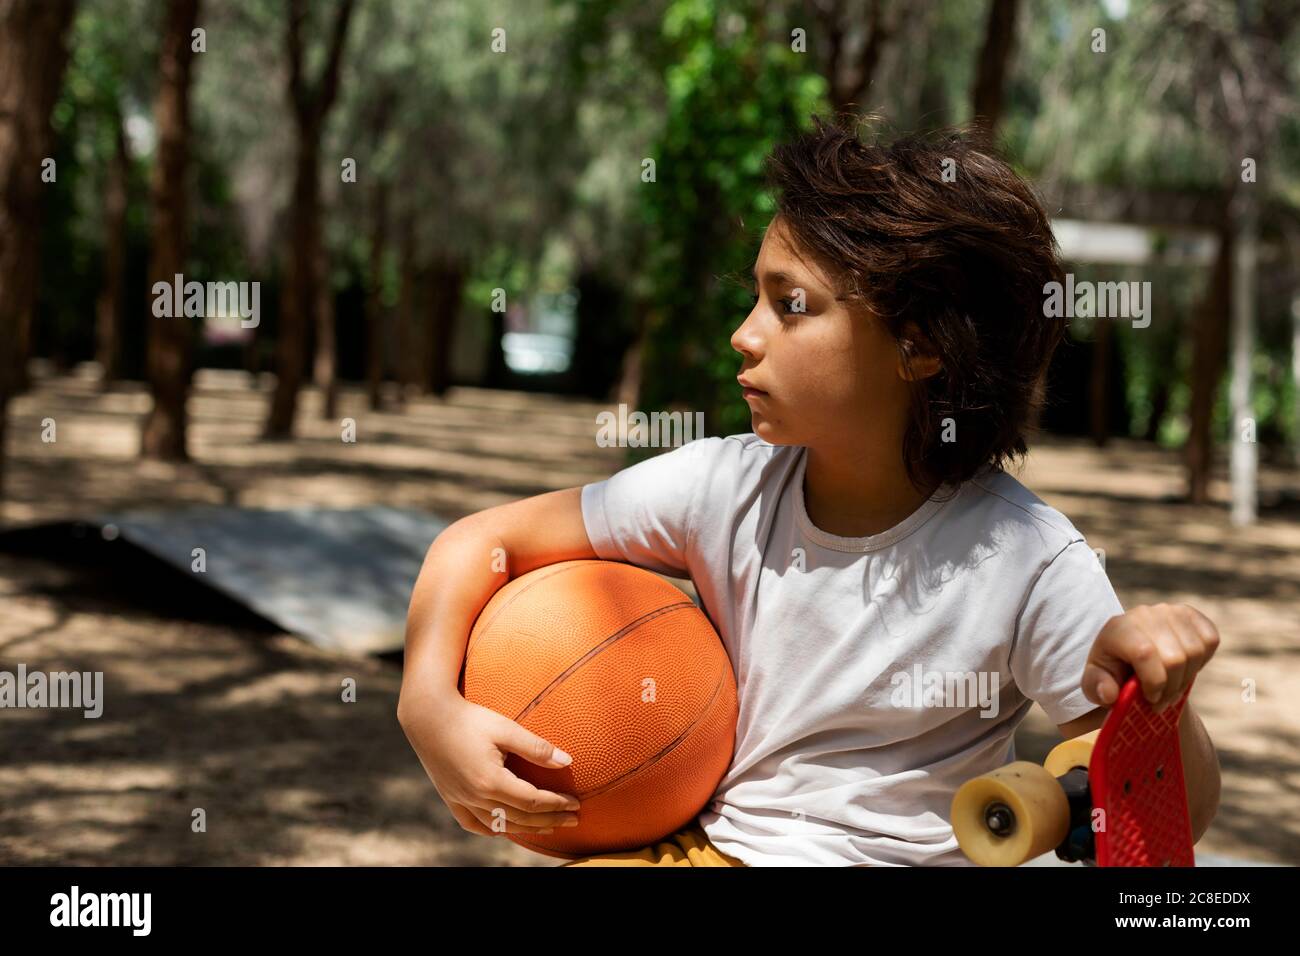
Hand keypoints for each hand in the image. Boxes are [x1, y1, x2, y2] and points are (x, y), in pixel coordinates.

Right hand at [398, 691, 580, 836]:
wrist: (427, 717)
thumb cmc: (469, 718)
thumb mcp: (505, 728)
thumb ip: (536, 748)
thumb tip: (567, 761)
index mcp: (491, 781)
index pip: (533, 801)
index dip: (557, 804)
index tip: (576, 804)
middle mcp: (475, 797)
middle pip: (520, 818)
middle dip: (550, 819)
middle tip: (573, 818)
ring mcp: (461, 800)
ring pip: (499, 825)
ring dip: (526, 828)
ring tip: (548, 826)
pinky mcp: (450, 798)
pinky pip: (473, 824)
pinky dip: (492, 829)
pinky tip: (504, 828)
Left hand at [1082, 603, 1220, 712]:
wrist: (1129, 656)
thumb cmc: (1112, 672)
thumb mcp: (1095, 683)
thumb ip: (1097, 688)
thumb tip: (1109, 693)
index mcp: (1118, 629)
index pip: (1145, 653)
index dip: (1154, 682)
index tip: (1151, 699)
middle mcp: (1144, 614)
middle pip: (1174, 658)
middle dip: (1171, 688)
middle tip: (1161, 701)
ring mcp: (1169, 611)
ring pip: (1195, 652)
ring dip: (1186, 679)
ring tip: (1171, 687)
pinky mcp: (1190, 614)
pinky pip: (1210, 640)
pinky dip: (1202, 661)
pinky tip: (1184, 668)